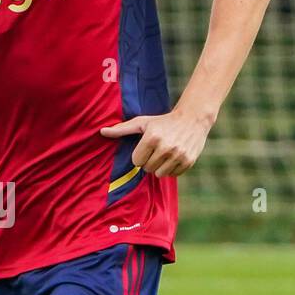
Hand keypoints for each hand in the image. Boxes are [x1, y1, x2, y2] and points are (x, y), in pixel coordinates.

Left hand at [99, 107, 213, 176]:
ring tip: (165, 154)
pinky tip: (175, 157)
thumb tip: (102, 132)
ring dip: (160, 167)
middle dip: (150, 161)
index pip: (136, 161)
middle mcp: (166, 147)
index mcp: (152, 137)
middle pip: (147, 169)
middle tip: (157, 150)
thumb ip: (122, 129)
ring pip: (160, 174)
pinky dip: (172, 169)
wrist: (193, 119)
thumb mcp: (142, 122)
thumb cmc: (162, 121)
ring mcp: (179, 155)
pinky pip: (173, 175)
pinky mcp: (189, 161)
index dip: (140, 155)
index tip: (146, 147)